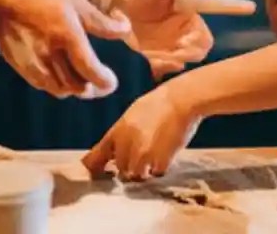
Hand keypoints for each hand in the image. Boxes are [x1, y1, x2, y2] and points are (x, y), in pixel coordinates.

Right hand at [0, 0, 131, 99]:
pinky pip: (48, 87)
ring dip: (78, 88)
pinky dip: (60, 86)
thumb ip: (101, 22)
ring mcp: (36, 66)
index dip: (106, 82)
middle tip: (102, 80)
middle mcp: (52, 56)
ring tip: (85, 77)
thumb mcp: (75, 3)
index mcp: (67, 36)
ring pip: (63, 91)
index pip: (91, 71)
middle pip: (79, 87)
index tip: (112, 81)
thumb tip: (126, 29)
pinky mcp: (25, 71)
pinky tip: (64, 73)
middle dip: (94, 87)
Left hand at [82, 82, 199, 179]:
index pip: (95, 158)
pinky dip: (160, 168)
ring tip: (153, 158)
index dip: (96, 167)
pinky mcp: (161, 162)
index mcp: (117, 132)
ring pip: (137, 175)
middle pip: (121, 169)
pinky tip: (165, 155)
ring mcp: (143, 156)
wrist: (181, 100)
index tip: (99, 171)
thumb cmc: (159, 103)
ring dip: (144, 170)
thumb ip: (122, 134)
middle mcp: (126, 146)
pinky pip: (156, 173)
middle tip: (140, 158)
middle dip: (128, 166)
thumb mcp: (132, 115)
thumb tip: (115, 150)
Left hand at [110, 0, 213, 78]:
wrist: (111, 5)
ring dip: (169, 63)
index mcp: (188, 19)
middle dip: (186, 56)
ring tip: (153, 57)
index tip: (182, 43)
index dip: (198, 42)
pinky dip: (157, 68)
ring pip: (180, 64)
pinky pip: (162, 70)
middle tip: (171, 54)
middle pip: (197, 55)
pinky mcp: (152, 59)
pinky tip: (146, 59)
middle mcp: (182, 36)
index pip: (204, 37)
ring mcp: (167, 50)